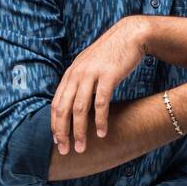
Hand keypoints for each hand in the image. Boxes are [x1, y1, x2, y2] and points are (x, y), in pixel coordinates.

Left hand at [51, 17, 148, 154]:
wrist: (131, 35)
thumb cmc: (113, 53)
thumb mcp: (91, 65)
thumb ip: (81, 80)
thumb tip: (75, 101)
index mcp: (71, 73)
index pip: (56, 104)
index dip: (55, 125)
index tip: (58, 142)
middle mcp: (77, 74)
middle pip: (63, 109)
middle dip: (63, 133)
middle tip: (66, 151)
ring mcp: (92, 74)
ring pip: (79, 109)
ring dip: (79, 131)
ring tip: (82, 147)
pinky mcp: (108, 76)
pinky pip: (101, 103)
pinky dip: (100, 120)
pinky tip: (102, 132)